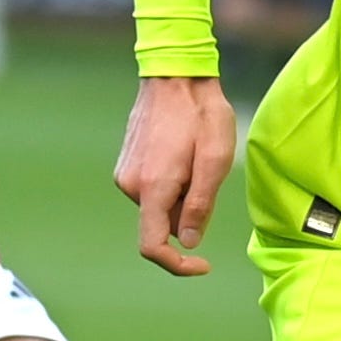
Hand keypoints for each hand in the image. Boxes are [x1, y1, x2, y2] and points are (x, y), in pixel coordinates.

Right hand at [112, 74, 237, 278]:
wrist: (175, 75)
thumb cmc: (202, 114)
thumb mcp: (215, 161)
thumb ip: (201, 206)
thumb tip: (189, 242)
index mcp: (152, 187)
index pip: (152, 246)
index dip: (177, 264)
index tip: (203, 264)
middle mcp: (130, 185)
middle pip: (161, 224)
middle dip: (188, 215)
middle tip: (209, 177)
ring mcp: (124, 173)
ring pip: (158, 207)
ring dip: (181, 196)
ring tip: (197, 159)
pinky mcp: (126, 164)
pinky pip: (152, 190)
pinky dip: (172, 185)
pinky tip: (184, 154)